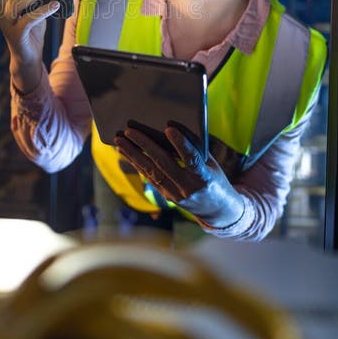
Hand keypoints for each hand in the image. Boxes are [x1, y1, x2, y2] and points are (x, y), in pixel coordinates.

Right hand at [0, 0, 58, 86]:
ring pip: (16, 2)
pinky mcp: (17, 35)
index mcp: (4, 0)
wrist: (28, 57)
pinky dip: (43, 10)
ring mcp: (8, 23)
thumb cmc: (31, 31)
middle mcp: (2, 10)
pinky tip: (55, 5)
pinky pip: (28, 20)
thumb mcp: (34, 7)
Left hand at [114, 121, 244, 228]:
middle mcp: (189, 188)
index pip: (192, 160)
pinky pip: (150, 178)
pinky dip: (137, 163)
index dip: (180, 144)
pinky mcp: (166, 196)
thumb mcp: (211, 164)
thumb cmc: (215, 179)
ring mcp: (176, 194)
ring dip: (134, 155)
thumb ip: (195, 148)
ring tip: (120, 141)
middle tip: (130, 131)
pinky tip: (126, 152)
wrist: (217, 211)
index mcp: (205, 178)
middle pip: (164, 165)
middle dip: (146, 146)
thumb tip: (174, 127)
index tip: (169, 129)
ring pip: (152, 173)